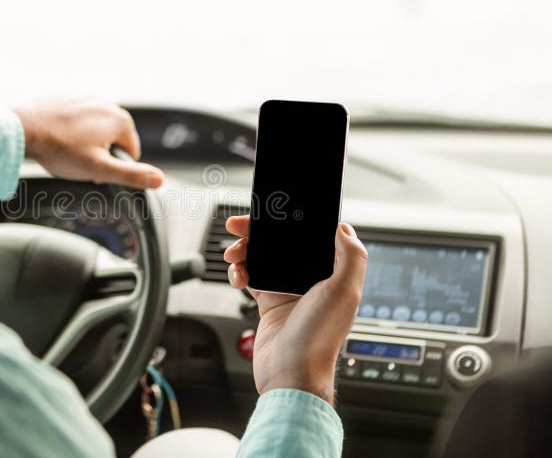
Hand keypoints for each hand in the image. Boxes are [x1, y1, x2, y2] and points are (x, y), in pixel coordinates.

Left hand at [15, 99, 164, 188]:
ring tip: (66, 150)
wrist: (24, 129)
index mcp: (120, 121)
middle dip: (100, 154)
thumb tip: (159, 180)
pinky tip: (57, 137)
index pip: (131, 154)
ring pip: (95, 130)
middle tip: (79, 162)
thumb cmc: (60, 149)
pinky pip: (76, 120)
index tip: (94, 170)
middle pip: (113, 140)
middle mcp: (107, 105)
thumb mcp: (99, 169)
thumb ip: (131, 175)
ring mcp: (87, 98)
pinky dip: (70, 129)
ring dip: (85, 142)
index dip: (113, 167)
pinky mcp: (68, 97)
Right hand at [223, 216, 367, 405]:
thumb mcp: (343, 292)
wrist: (291, 374)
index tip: (272, 211)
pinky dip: (240, 272)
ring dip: (245, 250)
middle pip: (282, 243)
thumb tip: (344, 228)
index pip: (311, 236)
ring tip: (234, 254)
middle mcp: (312, 280)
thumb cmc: (319, 339)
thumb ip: (351, 256)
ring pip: (264, 257)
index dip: (290, 220)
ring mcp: (289, 291)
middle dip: (258, 232)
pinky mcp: (270, 302)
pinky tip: (238, 276)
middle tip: (239, 225)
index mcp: (332, 274)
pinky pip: (252, 277)